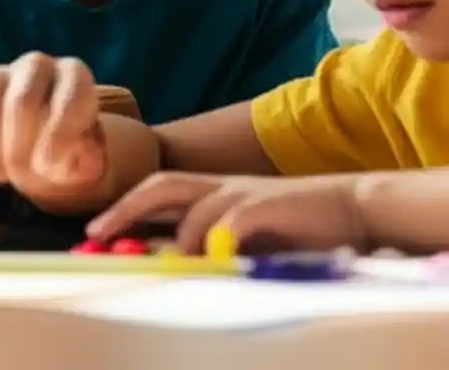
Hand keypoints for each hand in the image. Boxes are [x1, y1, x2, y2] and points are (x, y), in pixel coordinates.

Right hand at [0, 53, 111, 207]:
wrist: (40, 144)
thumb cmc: (69, 149)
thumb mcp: (88, 158)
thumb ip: (85, 161)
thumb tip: (58, 161)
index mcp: (74, 75)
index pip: (68, 98)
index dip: (59, 137)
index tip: (49, 169)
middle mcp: (34, 66)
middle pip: (21, 103)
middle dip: (20, 151)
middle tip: (22, 178)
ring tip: (4, 177)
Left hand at [87, 172, 367, 253]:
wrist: (354, 209)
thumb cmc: (296, 227)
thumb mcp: (243, 235)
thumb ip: (208, 241)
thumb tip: (166, 258)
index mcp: (213, 192)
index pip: (157, 191)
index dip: (124, 208)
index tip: (94, 231)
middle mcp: (222, 187)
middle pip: (162, 185)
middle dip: (126, 208)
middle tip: (98, 233)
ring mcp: (246, 192)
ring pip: (195, 203)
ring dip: (176, 235)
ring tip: (166, 262)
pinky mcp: (272, 204)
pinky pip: (237, 217)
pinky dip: (219, 234)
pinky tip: (212, 253)